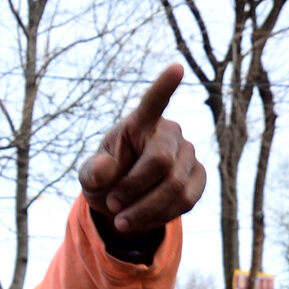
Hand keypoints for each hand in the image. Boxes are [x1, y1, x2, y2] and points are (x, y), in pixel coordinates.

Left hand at [80, 63, 206, 234]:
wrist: (123, 202)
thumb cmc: (106, 180)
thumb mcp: (90, 177)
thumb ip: (93, 172)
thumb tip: (103, 170)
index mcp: (140, 123)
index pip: (153, 101)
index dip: (165, 86)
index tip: (176, 68)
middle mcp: (170, 133)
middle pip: (160, 162)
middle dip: (133, 190)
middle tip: (112, 206)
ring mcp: (188, 154)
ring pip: (175, 187)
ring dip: (144, 211)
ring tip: (121, 221)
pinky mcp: (198, 177)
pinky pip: (186, 201)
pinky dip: (160, 217)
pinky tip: (142, 219)